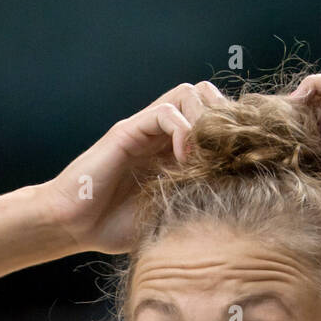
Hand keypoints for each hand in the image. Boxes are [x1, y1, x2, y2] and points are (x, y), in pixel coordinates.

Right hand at [40, 80, 226, 253]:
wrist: (75, 225)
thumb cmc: (117, 226)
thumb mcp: (170, 214)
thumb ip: (197, 201)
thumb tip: (240, 208)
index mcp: (175, 151)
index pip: (214, 120)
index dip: (233, 132)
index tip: (245, 158)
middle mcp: (163, 134)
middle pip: (206, 96)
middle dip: (224, 119)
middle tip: (228, 152)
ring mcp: (145, 130)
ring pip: (189, 94)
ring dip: (204, 120)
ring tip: (206, 155)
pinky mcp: (128, 132)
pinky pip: (165, 112)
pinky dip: (182, 130)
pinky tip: (184, 160)